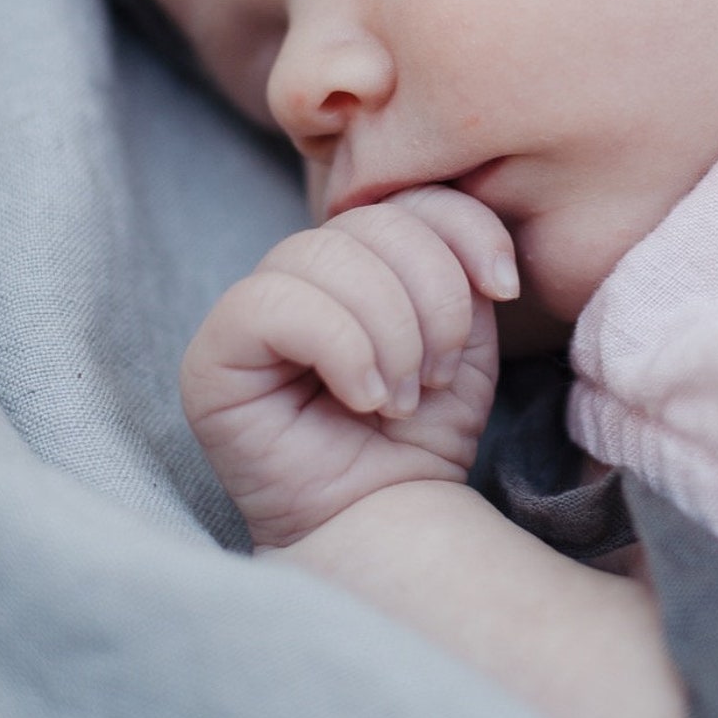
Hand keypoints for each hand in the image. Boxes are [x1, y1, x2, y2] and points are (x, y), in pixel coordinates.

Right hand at [181, 188, 517, 546]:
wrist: (385, 524)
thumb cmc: (418, 439)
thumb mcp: (463, 342)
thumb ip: (461, 273)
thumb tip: (473, 234)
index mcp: (357, 257)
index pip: (405, 194)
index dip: (462, 227)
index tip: (504, 288)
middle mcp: (298, 272)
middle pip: (371, 220)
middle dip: (429, 296)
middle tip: (435, 374)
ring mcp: (249, 310)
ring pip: (324, 254)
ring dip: (389, 331)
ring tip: (400, 397)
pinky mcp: (213, 355)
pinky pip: (272, 303)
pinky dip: (339, 346)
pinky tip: (363, 397)